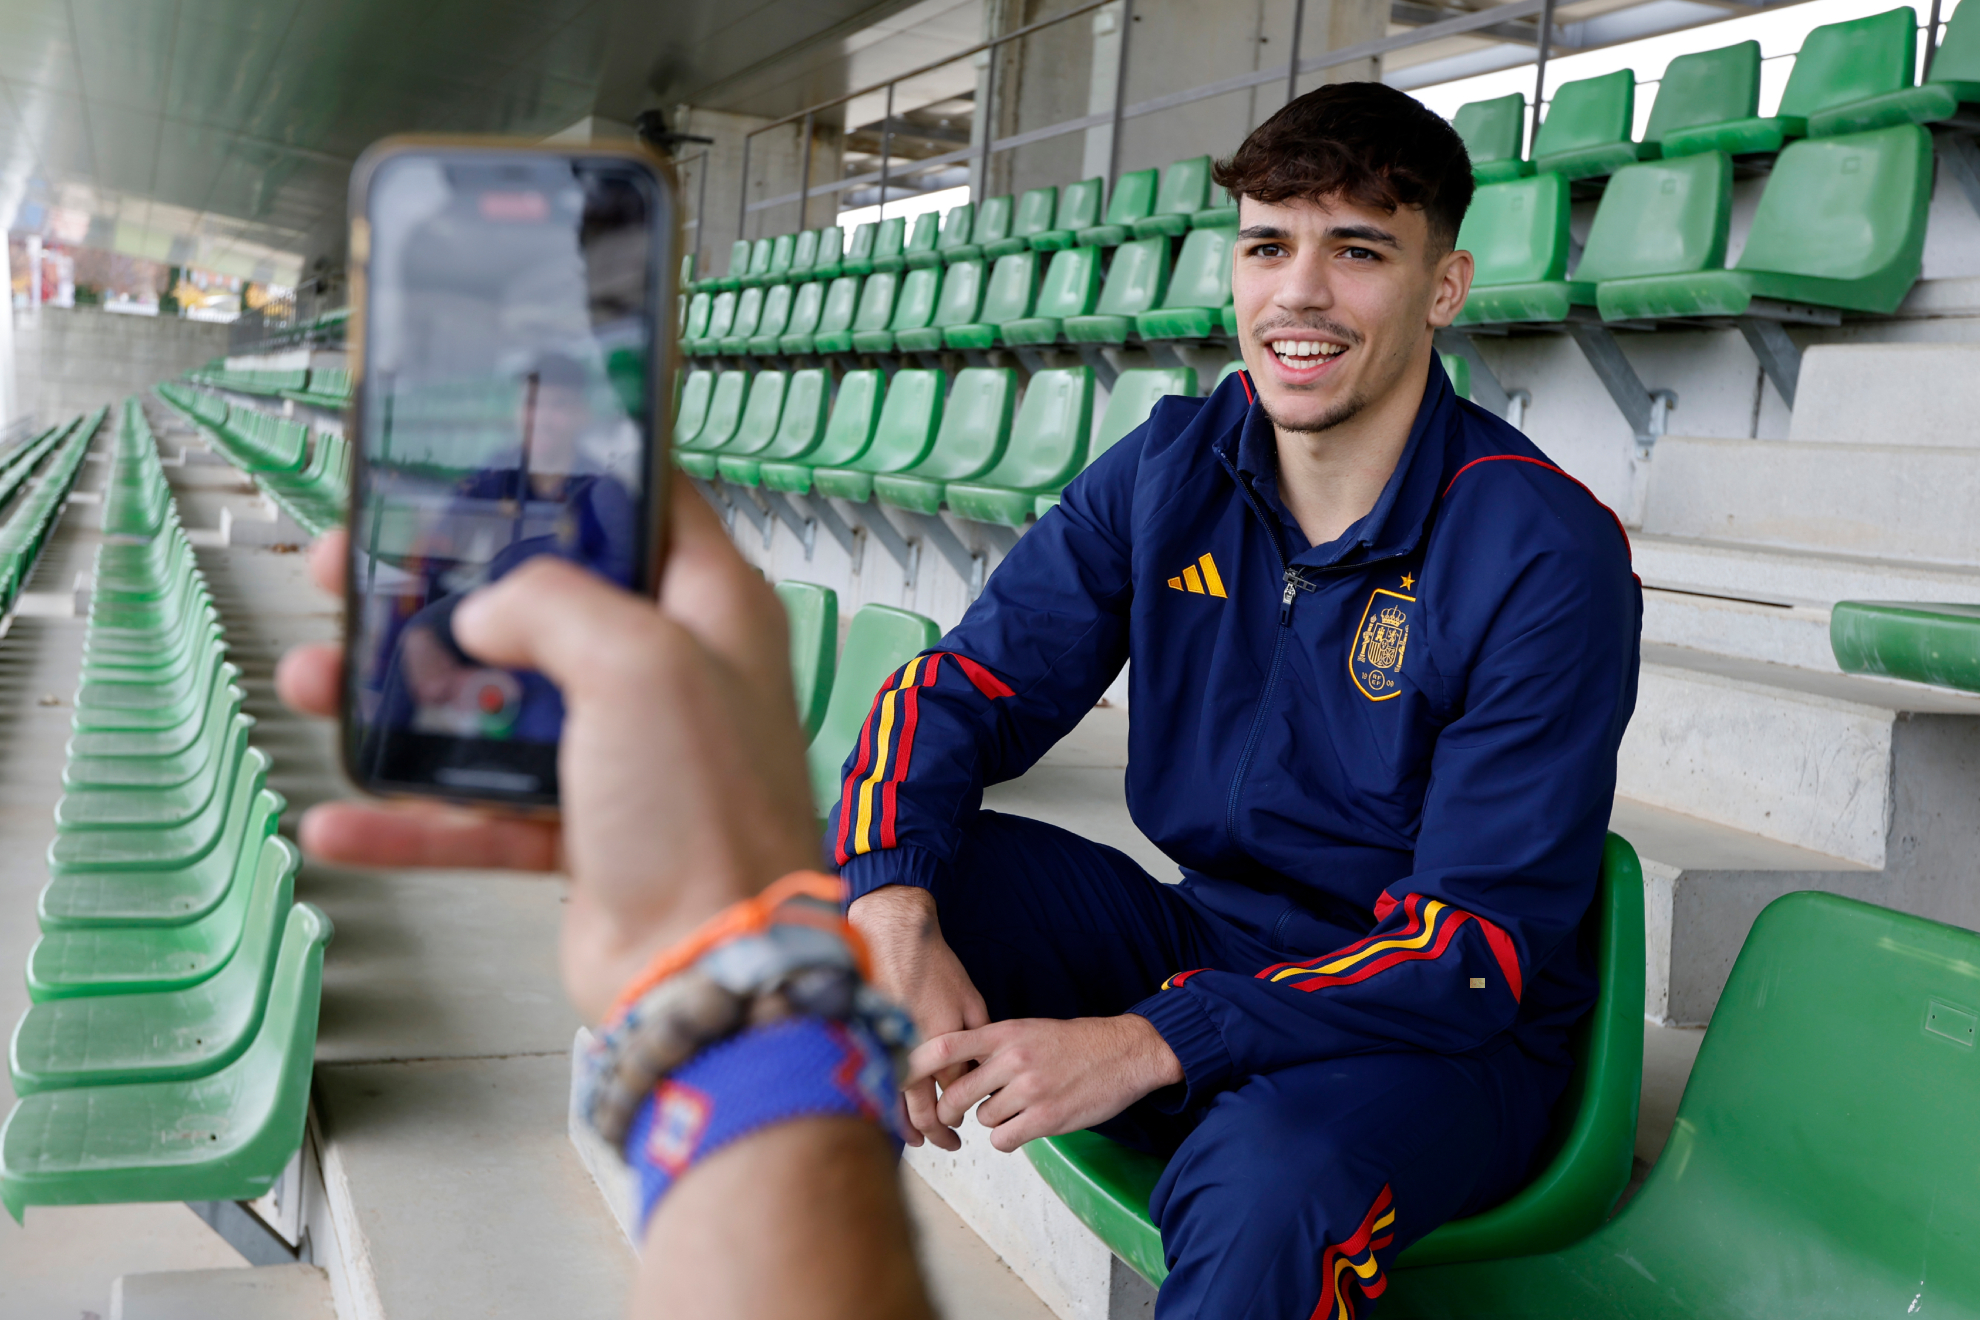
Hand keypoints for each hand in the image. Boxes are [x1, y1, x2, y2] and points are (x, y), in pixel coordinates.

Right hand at [275, 483, 820, 1021]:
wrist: (706, 969)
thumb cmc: (704, 809)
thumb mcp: (637, 661)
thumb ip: (554, 602)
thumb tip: (485, 609)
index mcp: (713, 611)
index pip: (649, 508)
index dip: (571, 478)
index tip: (485, 465)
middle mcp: (672, 676)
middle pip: (544, 607)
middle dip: (443, 591)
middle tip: (355, 573)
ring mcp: (625, 757)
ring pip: (496, 708)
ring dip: (401, 700)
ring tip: (315, 681)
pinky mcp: (583, 833)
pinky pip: (481, 814)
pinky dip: (412, 817)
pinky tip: (340, 817)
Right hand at [847, 885, 987, 1150]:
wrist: (893, 936)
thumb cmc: (934, 964)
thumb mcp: (969, 998)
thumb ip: (976, 1037)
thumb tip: (978, 1067)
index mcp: (945, 1042)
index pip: (956, 1092)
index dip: (962, 1110)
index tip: (965, 1121)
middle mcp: (915, 1053)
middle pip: (926, 1110)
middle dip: (939, 1132)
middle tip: (951, 1144)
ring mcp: (888, 1047)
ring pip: (898, 1104)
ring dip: (910, 1128)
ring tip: (919, 1141)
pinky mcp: (868, 1041)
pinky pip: (878, 1083)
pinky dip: (886, 1106)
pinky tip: (891, 1116)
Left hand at [904, 1015, 1182, 1153]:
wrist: (1124, 1052)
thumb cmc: (1073, 1042)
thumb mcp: (1027, 1030)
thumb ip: (991, 1045)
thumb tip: (950, 1065)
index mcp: (1005, 1033)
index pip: (944, 1046)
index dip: (914, 1063)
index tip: (897, 1077)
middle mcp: (1013, 1059)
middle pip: (955, 1093)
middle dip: (951, 1109)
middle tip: (956, 1113)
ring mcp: (1029, 1090)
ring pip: (982, 1119)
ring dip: (992, 1120)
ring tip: (1017, 1107)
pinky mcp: (1046, 1118)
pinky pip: (1004, 1139)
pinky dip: (1008, 1137)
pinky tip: (1025, 1125)